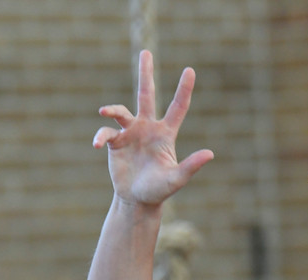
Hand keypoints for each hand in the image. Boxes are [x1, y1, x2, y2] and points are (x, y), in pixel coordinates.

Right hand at [92, 49, 213, 207]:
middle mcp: (148, 127)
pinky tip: (97, 143)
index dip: (184, 90)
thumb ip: (192, 166)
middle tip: (145, 52)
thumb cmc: (160, 190)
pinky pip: (106, 132)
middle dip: (146, 73)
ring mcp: (130, 132)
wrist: (137, 200)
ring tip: (105, 112)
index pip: (177, 107)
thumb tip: (210, 154)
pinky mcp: (115, 142)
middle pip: (146, 94)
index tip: (190, 70)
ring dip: (112, 110)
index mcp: (165, 133)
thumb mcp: (177, 179)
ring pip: (121, 110)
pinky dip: (101, 135)